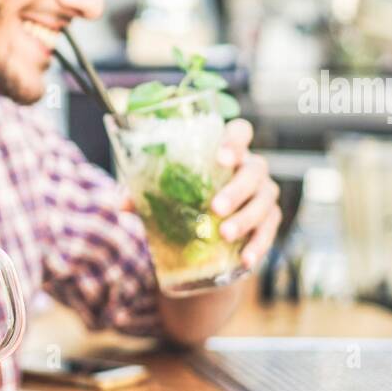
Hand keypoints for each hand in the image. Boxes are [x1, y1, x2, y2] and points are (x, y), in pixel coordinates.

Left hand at [118, 119, 280, 268]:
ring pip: (264, 200)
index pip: (241, 132)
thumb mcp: (163, 194)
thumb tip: (121, 202)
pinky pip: (270, 230)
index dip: (235, 140)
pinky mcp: (268, 220)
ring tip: (225, 234)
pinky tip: (245, 258)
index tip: (221, 158)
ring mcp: (263, 193)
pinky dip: (259, 245)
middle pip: (255, 170)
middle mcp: (250, 168)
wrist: (204, 233)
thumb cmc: (184, 199)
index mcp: (226, 151)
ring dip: (246, 218)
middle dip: (237, 188)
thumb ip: (143, 193)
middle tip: (216, 207)